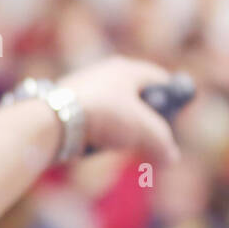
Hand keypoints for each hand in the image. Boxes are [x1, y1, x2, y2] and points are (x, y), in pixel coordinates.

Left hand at [60, 57, 181, 162]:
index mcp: (127, 69)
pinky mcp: (68, 107)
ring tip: (121, 144)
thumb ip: (163, 142)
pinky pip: (93, 121)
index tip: (176, 118)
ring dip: (121, 130)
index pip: (159, 80)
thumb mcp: (144, 129)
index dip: (171, 98)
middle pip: (136, 97)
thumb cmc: (104, 115)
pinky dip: (99, 134)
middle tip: (150, 139)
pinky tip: (98, 146)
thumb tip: (171, 158)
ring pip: (114, 111)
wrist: (52, 121)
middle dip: (145, 120)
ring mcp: (85, 90)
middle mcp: (105, 74)